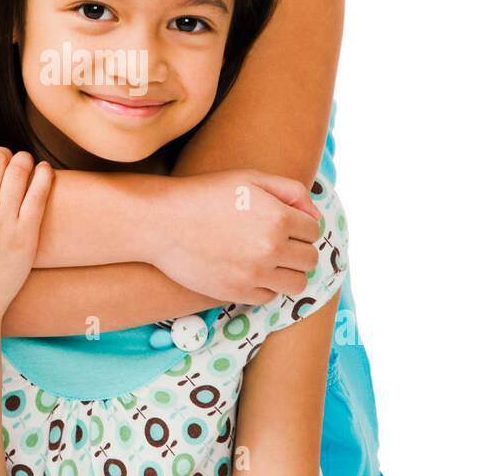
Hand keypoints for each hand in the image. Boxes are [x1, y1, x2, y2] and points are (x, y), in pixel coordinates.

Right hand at [151, 169, 322, 305]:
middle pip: (310, 259)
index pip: (314, 230)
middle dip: (299, 249)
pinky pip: (269, 297)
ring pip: (297, 283)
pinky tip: (249, 270)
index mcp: (277, 217)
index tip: (284, 222)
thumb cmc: (205, 194)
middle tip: (278, 241)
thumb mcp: (249, 179)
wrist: (161, 223)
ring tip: (270, 260)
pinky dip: (265, 286)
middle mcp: (270, 249)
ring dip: (289, 271)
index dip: (301, 225)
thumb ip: (290, 191)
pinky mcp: (236, 293)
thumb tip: (315, 215)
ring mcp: (254, 275)